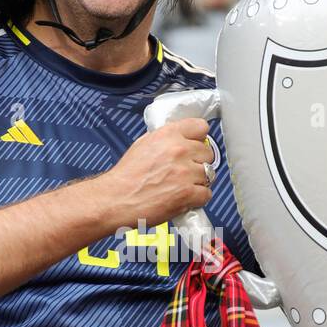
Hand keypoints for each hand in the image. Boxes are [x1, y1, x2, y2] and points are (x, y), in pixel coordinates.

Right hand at [98, 118, 214, 227]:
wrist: (116, 199)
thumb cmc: (126, 176)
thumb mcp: (143, 144)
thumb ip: (164, 139)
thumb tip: (179, 140)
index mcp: (168, 134)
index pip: (200, 127)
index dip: (198, 139)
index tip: (195, 145)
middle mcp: (179, 150)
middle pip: (208, 153)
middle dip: (199, 162)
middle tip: (187, 170)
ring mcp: (185, 172)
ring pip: (209, 174)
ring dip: (199, 181)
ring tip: (184, 186)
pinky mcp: (188, 193)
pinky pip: (206, 194)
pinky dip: (198, 198)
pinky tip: (185, 198)